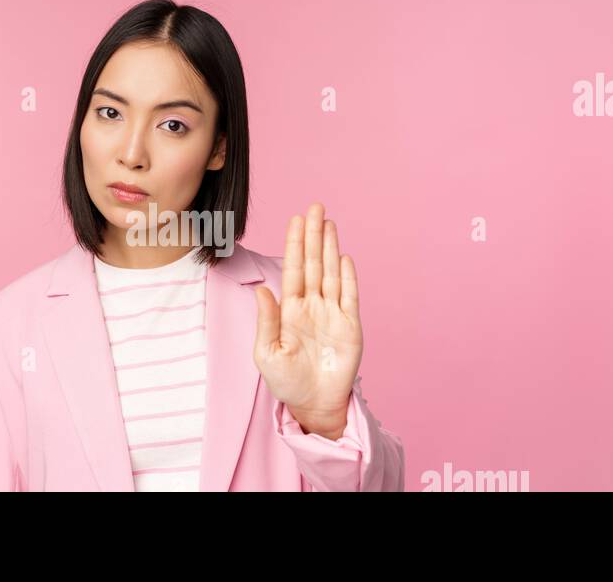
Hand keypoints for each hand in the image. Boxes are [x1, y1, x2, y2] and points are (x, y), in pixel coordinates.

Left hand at [253, 203, 361, 439]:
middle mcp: (312, 306)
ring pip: (332, 273)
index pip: (293, 269)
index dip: (294, 245)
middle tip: (314, 207)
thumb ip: (266, 321)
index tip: (295, 220)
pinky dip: (348, 277)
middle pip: (314, 264)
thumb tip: (262, 290)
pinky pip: (349, 296)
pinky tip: (344, 256)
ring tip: (329, 222)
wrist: (313, 405)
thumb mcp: (267, 353)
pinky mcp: (350, 327)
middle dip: (313, 236)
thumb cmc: (286, 382)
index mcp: (290, 310)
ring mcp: (332, 314)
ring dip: (330, 248)